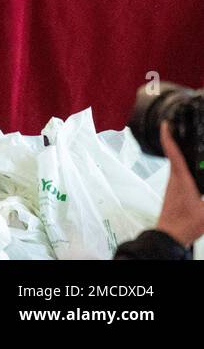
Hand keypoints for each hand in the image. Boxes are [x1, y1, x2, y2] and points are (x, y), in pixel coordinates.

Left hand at [154, 122, 203, 247]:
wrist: (170, 234)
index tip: (166, 123)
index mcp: (182, 179)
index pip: (173, 152)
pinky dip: (182, 163)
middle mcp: (174, 178)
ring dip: (178, 151)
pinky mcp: (173, 190)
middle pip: (173, 153)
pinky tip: (190, 166)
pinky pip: (178, 171)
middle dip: (175, 138)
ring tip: (186, 141)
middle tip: (179, 126)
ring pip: (175, 163)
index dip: (168, 136)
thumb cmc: (186, 223)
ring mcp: (172, 184)